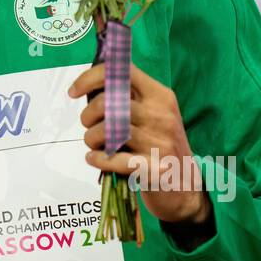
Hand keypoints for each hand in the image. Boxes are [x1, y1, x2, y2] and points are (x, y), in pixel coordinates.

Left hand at [68, 60, 211, 225]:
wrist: (186, 188)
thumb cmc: (160, 146)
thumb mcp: (154, 115)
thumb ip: (128, 99)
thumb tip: (90, 86)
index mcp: (161, 96)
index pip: (122, 73)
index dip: (91, 78)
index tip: (74, 92)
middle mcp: (161, 115)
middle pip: (109, 102)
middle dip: (88, 115)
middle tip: (88, 126)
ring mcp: (159, 142)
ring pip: (108, 130)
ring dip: (91, 138)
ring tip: (94, 144)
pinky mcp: (153, 169)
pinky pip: (114, 159)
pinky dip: (97, 158)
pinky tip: (94, 159)